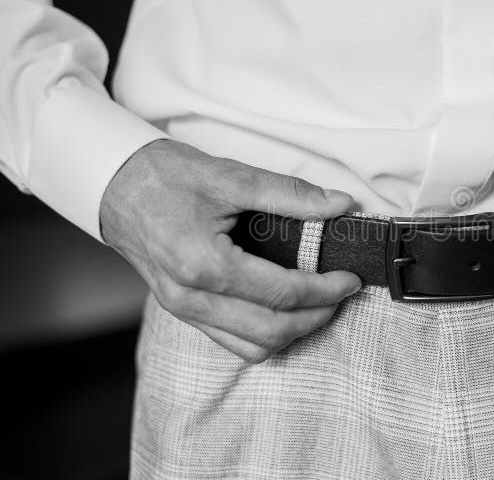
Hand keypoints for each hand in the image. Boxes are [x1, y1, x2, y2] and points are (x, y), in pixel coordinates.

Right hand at [100, 139, 360, 362]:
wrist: (115, 185)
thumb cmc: (165, 177)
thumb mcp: (231, 176)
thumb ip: (290, 194)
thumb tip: (340, 204)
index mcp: (203, 264)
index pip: (281, 293)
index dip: (325, 289)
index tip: (350, 278)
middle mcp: (191, 297)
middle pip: (271, 330)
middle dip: (317, 316)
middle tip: (342, 292)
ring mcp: (183, 309)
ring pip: (252, 347)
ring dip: (293, 332)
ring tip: (319, 305)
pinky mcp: (181, 311)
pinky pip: (230, 341)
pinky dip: (265, 335)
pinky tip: (284, 311)